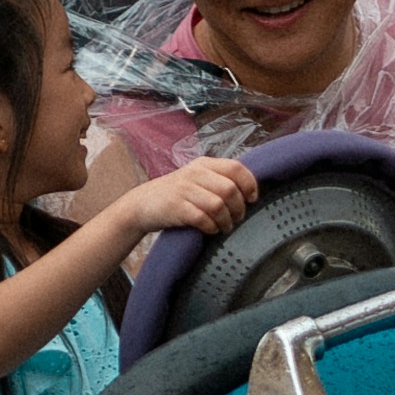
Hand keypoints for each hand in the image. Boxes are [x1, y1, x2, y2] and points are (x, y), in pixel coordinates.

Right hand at [103, 151, 259, 247]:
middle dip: (238, 208)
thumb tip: (251, 192)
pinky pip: (202, 218)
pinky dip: (211, 227)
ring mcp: (183, 189)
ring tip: (224, 227)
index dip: (250, 184)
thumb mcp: (196, 180)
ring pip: (218, 205)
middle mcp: (194, 173)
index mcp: (204, 164)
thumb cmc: (176, 195)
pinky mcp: (175, 206)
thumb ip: (219, 180)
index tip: (252, 199)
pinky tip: (210, 229)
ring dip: (226, 221)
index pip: (236, 168)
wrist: (142, 204)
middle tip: (237, 218)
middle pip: (230, 189)